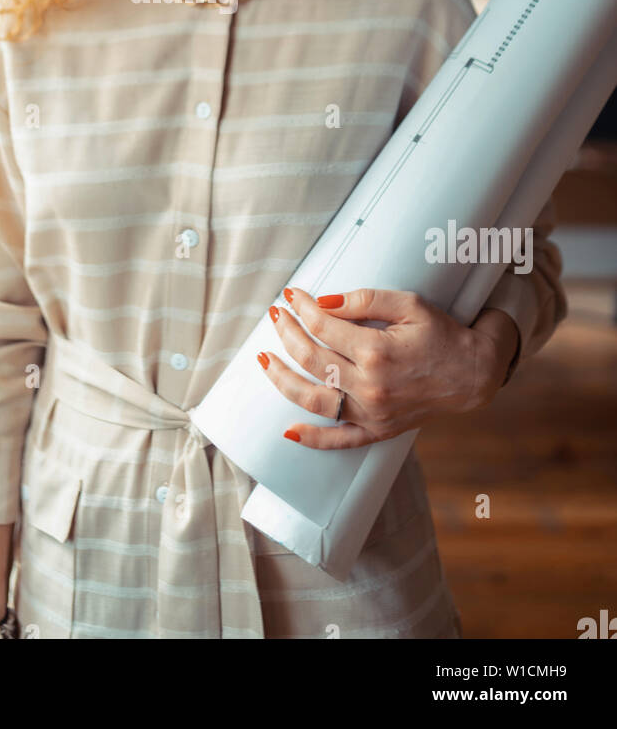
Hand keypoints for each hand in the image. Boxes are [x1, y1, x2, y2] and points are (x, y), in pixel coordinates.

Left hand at [258, 287, 501, 449]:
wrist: (472, 374)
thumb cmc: (441, 334)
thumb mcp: (408, 305)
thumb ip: (364, 300)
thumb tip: (323, 302)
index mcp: (376, 351)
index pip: (322, 326)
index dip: (302, 307)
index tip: (290, 294)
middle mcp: (369, 386)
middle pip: (310, 359)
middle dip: (286, 333)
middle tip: (275, 316)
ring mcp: (371, 413)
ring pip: (313, 399)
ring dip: (282, 379)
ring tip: (264, 359)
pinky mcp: (377, 431)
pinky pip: (339, 440)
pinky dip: (312, 439)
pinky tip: (288, 431)